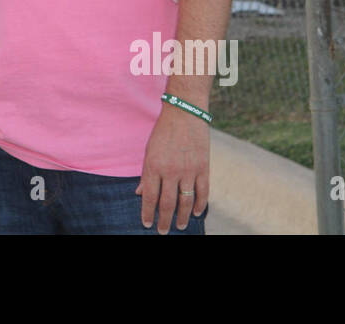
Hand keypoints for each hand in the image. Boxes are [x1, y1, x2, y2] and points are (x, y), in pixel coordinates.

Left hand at [135, 103, 209, 233]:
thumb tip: (140, 193)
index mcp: (154, 165)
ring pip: (185, 201)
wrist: (185, 112)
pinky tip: (196, 213)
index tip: (147, 223)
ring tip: (179, 226)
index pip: (150, 196)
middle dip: (164, 220)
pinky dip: (200, 204)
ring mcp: (188, 170)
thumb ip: (146, 173)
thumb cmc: (163, 132)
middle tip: (163, 232)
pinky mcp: (203, 167)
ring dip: (182, 217)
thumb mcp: (149, 150)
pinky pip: (202, 191)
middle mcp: (170, 170)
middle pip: (167, 203)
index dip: (148, 212)